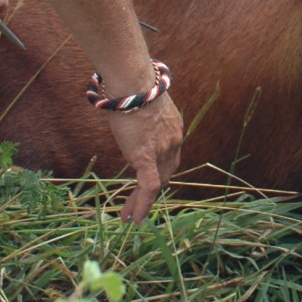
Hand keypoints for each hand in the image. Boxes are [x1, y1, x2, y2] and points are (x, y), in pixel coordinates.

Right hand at [107, 93, 183, 223]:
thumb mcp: (142, 105)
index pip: (170, 156)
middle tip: (136, 205)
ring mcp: (163, 151)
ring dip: (141, 203)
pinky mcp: (147, 157)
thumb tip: (128, 118)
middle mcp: (174, 141)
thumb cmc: (132, 87)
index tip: (149, 182)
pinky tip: (133, 218)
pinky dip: (141, 205)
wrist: (133, 83)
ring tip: (127, 216)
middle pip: (166, 174)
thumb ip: (141, 117)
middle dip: (152, 192)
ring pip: (156, 185)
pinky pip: (148, 187)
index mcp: (174, 128)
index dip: (160, 171)